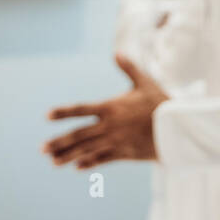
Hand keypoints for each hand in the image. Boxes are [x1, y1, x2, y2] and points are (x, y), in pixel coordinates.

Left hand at [42, 55, 167, 168]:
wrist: (177, 127)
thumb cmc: (160, 103)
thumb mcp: (144, 83)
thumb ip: (128, 69)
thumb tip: (117, 52)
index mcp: (111, 107)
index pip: (81, 109)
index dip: (63, 113)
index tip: (47, 116)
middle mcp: (110, 126)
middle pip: (79, 135)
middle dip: (60, 142)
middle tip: (42, 148)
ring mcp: (116, 141)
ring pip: (87, 150)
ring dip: (69, 156)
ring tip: (53, 162)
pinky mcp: (125, 153)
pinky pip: (102, 159)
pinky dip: (89, 163)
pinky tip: (77, 167)